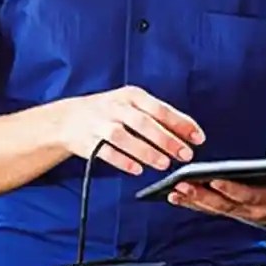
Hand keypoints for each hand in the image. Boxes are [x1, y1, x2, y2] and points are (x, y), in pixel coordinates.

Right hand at [55, 85, 204, 175]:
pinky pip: (107, 152)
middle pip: (145, 123)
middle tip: (185, 155)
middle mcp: (117, 107)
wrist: (67, 119)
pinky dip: (123, 161)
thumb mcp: (132, 105)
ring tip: (164, 164)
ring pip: (125, 137)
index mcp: (132, 96)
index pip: (161, 109)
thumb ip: (157, 117)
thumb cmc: (110, 112)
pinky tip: (137, 169)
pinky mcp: (88, 141)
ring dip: (147, 151)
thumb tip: (187, 134)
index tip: (198, 138)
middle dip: (167, 140)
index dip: (181, 124)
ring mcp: (100, 123)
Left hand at [168, 173, 265, 227]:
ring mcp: (249, 213)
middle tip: (182, 184)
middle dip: (203, 196)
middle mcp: (260, 212)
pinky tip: (181, 196)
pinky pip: (217, 209)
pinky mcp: (243, 210)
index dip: (233, 190)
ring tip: (174, 191)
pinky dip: (198, 203)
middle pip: (227, 206)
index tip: (216, 180)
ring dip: (195, 201)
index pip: (251, 198)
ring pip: (218, 209)